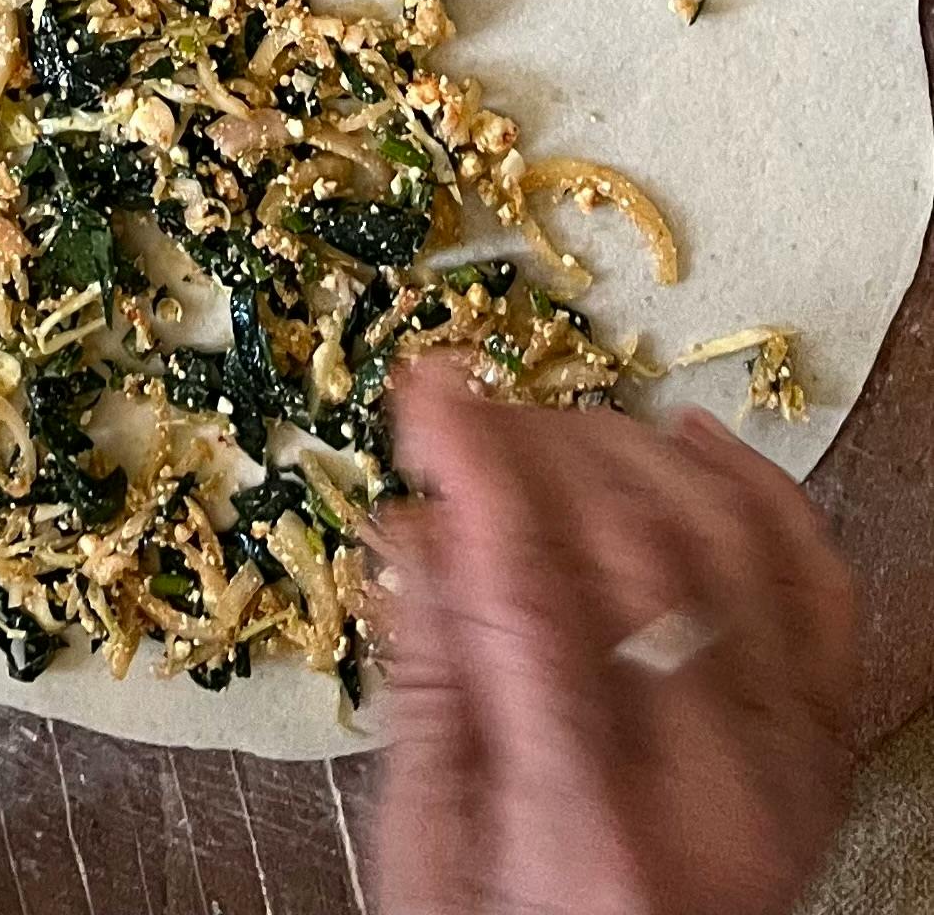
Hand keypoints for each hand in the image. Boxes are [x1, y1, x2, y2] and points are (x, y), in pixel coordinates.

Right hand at [374, 363, 854, 914]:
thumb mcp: (428, 857)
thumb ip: (431, 694)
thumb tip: (420, 522)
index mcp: (588, 833)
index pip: (531, 595)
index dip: (478, 466)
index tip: (433, 383)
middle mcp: (711, 799)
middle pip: (631, 548)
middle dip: (538, 445)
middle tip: (474, 414)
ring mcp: (785, 771)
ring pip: (725, 536)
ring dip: (631, 449)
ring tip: (553, 431)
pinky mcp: (820, 750)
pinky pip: (814, 579)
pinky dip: (755, 489)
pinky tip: (687, 442)